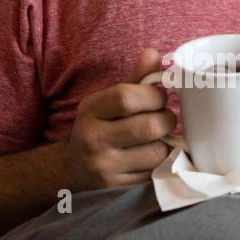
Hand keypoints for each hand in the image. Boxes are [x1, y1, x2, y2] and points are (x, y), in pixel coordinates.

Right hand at [61, 47, 176, 191]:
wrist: (72, 166)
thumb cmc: (99, 125)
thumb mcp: (108, 100)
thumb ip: (135, 79)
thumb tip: (154, 54)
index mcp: (91, 109)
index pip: (127, 97)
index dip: (154, 95)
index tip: (159, 98)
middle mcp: (93, 137)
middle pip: (148, 127)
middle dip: (166, 120)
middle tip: (165, 119)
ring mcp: (104, 165)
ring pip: (156, 152)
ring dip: (165, 143)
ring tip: (158, 138)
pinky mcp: (115, 185)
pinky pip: (152, 172)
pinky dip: (159, 162)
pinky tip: (150, 154)